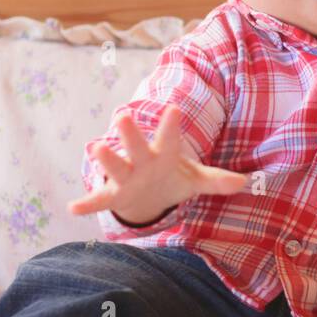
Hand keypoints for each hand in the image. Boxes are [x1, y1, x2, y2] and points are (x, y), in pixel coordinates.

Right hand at [67, 103, 247, 220]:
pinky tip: (72, 207)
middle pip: (136, 146)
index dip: (171, 126)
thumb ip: (217, 180)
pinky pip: (98, 200)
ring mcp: (125, 177)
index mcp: (163, 154)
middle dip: (131, 134)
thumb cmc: (173, 178)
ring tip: (97, 146)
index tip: (174, 108)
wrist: (149, 196)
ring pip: (115, 167)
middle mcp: (141, 161)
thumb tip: (244, 182)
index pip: (170, 138)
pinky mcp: (113, 196)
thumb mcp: (196, 179)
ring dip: (107, 159)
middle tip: (123, 115)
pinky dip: (86, 204)